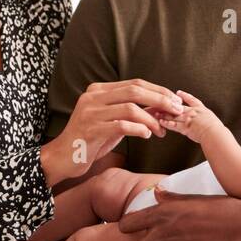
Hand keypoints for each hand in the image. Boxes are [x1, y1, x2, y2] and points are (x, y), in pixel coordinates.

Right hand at [41, 80, 183, 184]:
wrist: (63, 158)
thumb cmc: (90, 140)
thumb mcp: (110, 120)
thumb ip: (129, 111)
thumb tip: (159, 107)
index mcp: (98, 90)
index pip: (135, 83)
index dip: (158, 91)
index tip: (175, 101)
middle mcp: (93, 97)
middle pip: (135, 90)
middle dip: (160, 100)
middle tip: (176, 111)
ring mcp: (90, 112)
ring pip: (130, 108)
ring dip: (151, 119)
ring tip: (161, 130)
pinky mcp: (90, 129)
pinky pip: (121, 125)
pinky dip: (139, 129)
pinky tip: (146, 135)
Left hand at [158, 90, 222, 143]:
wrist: (214, 133)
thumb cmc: (216, 129)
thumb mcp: (214, 120)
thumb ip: (208, 120)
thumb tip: (210, 123)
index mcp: (201, 109)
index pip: (192, 100)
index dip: (185, 96)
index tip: (178, 92)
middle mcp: (193, 112)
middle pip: (178, 106)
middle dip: (169, 104)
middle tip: (160, 102)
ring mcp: (188, 119)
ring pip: (174, 115)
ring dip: (164, 114)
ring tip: (156, 113)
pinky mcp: (184, 127)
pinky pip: (173, 124)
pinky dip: (166, 123)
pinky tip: (161, 122)